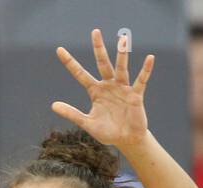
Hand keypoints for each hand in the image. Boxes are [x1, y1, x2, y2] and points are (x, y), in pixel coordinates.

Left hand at [51, 28, 154, 148]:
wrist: (126, 140)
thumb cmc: (107, 132)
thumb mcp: (87, 123)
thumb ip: (71, 113)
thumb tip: (53, 105)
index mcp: (95, 91)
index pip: (80, 74)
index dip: (70, 62)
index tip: (59, 50)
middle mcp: (108, 85)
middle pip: (102, 63)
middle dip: (98, 48)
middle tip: (95, 32)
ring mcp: (122, 88)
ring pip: (121, 68)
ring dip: (122, 54)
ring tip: (123, 39)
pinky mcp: (135, 95)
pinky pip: (141, 80)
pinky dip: (145, 70)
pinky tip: (150, 58)